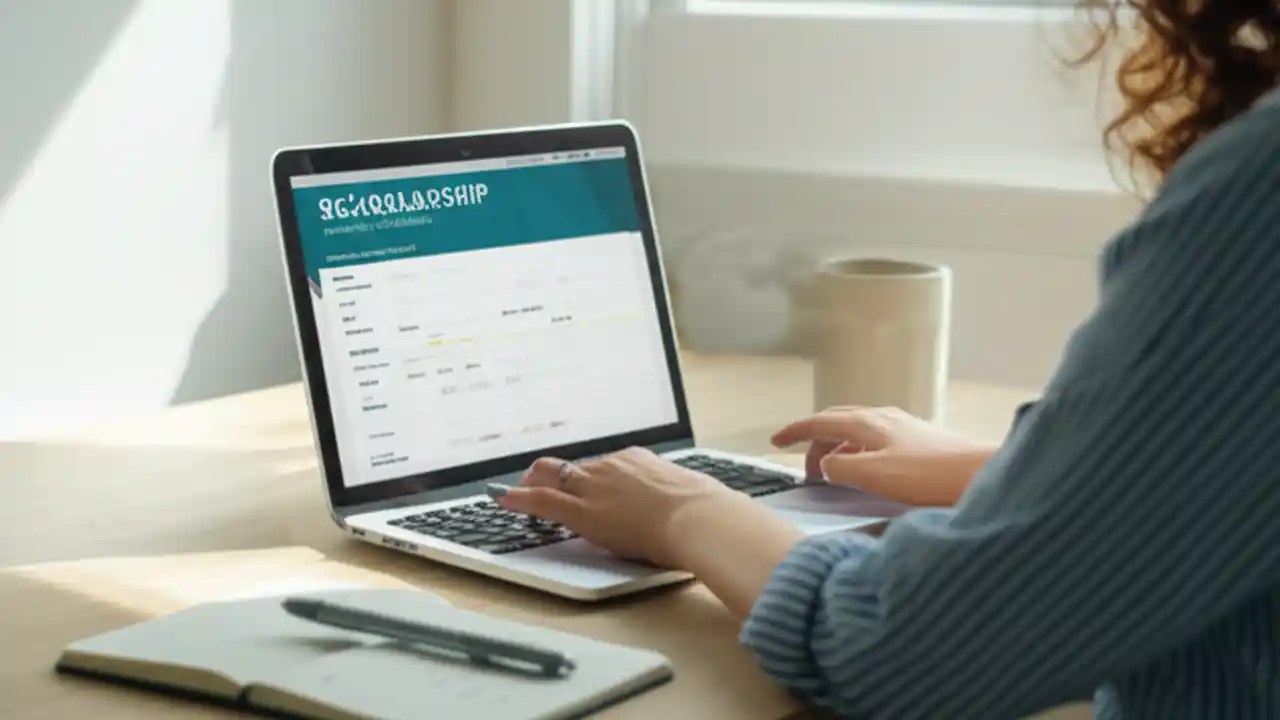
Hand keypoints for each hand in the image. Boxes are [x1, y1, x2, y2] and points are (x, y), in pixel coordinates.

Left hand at [495, 447, 741, 567]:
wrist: (698, 518)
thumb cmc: (704, 512)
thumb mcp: (691, 495)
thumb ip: (677, 497)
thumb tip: (692, 505)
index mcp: (639, 461)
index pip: (603, 465)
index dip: (588, 476)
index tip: (584, 483)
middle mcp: (612, 467)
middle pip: (572, 467)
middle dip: (551, 473)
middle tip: (538, 480)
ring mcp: (595, 486)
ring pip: (553, 478)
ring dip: (533, 485)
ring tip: (516, 492)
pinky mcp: (583, 511)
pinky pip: (542, 500)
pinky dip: (519, 499)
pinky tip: (503, 499)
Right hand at [772, 406, 996, 506]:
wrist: (982, 475)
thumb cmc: (930, 475)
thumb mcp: (874, 474)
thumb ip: (842, 468)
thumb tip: (827, 464)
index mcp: (868, 422)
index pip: (820, 421)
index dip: (795, 432)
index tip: (776, 441)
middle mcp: (884, 418)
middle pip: (838, 423)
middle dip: (817, 443)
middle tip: (808, 471)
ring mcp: (903, 428)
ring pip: (857, 432)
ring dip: (839, 450)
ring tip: (835, 476)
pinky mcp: (920, 442)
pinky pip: (876, 442)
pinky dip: (859, 454)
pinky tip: (867, 473)